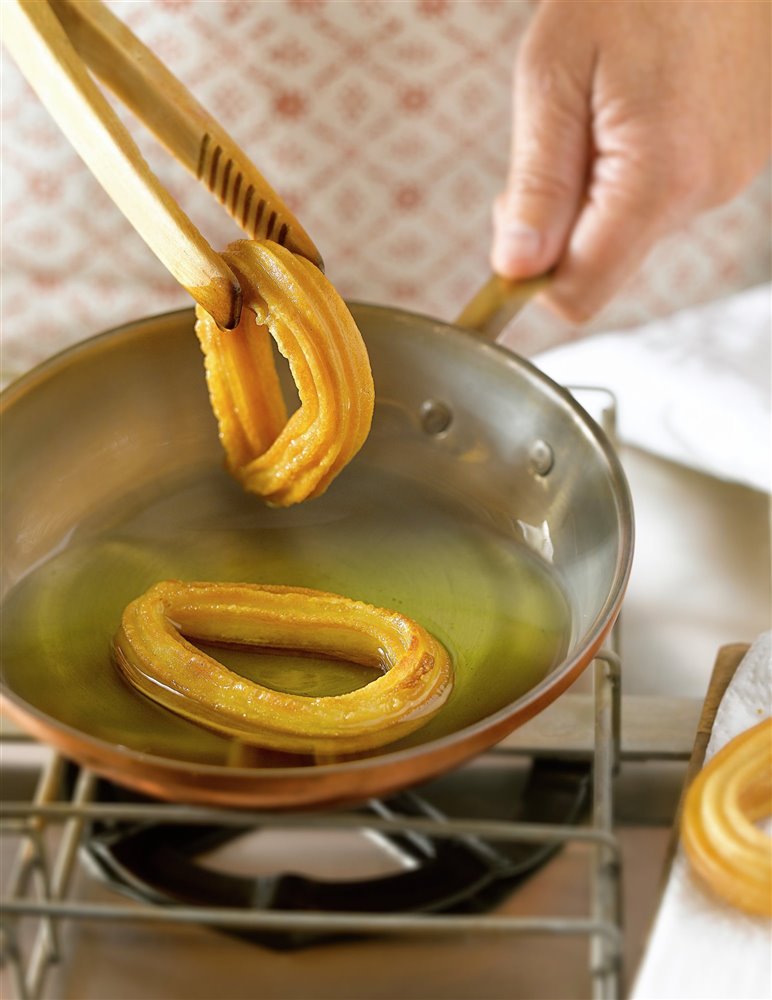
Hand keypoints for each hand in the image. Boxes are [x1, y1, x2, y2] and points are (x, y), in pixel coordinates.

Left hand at [491, 0, 771, 322]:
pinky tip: (643, 106)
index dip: (533, 278)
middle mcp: (706, 192)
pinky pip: (667, 197)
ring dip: (600, 191)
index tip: (513, 225)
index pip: (579, 294)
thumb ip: (538, 182)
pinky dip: (637, 171)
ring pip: (633, 231)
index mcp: (659, 179)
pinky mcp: (742, 160)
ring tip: (609, 106)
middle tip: (560, 138)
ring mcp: (731, 178)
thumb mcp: (554, 74)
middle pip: (603, 265)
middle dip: (562, 224)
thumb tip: (515, 269)